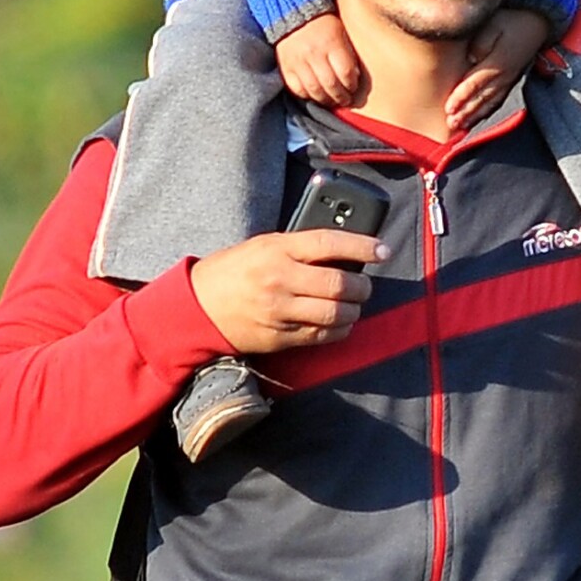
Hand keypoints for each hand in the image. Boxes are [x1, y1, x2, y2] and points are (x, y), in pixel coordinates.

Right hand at [189, 230, 383, 354]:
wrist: (198, 306)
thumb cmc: (235, 270)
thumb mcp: (264, 246)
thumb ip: (301, 247)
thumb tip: (345, 251)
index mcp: (276, 249)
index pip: (329, 243)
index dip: (362, 246)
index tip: (383, 250)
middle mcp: (280, 279)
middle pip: (339, 284)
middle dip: (362, 286)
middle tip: (365, 285)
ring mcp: (280, 311)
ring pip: (336, 313)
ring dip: (354, 310)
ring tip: (354, 304)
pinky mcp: (280, 336)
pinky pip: (322, 335)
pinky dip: (340, 329)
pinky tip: (341, 322)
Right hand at [274, 11, 365, 107]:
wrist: (291, 12)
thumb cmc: (323, 24)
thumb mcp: (341, 32)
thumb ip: (348, 53)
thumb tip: (355, 78)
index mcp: (331, 43)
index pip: (346, 73)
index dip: (352, 85)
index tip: (354, 88)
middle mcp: (314, 53)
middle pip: (330, 84)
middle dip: (341, 97)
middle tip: (345, 100)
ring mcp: (298, 61)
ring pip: (314, 89)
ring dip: (325, 100)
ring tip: (332, 101)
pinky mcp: (285, 67)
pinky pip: (296, 88)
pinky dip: (307, 96)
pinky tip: (315, 96)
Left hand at [446, 5, 553, 127]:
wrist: (537, 23)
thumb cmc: (511, 20)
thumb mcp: (494, 23)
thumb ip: (481, 40)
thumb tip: (471, 57)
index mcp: (499, 62)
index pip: (476, 83)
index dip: (461, 97)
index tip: (448, 108)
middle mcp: (505, 75)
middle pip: (482, 97)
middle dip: (466, 112)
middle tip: (451, 123)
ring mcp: (510, 79)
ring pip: (490, 102)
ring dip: (475, 115)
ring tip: (460, 125)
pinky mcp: (511, 80)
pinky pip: (498, 99)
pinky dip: (487, 110)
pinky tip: (477, 116)